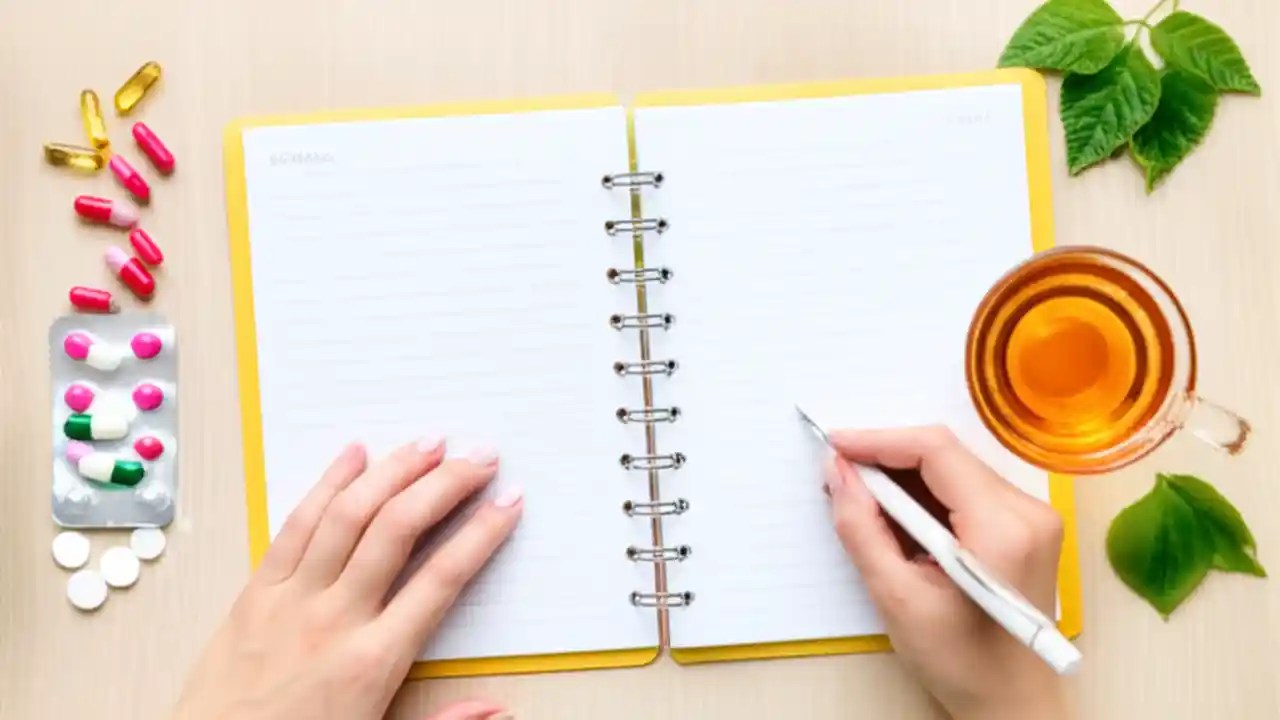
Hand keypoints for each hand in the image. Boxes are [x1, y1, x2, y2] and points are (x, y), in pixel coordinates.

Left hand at [174, 438, 521, 719]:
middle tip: (479, 458)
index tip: (508, 503)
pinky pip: (295, 526)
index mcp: (373, 662)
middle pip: (399, 530)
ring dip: (393, 471)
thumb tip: (498, 710)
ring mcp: (291, 600)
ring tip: (429, 444)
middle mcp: (334, 620)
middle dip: (446, 485)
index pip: (441, 579)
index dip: (481, 534)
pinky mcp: (255, 593)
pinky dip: (326, 484)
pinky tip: (352, 457)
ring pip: (349, 515)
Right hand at [825, 427, 1069, 719]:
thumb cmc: (962, 662)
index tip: (837, 446)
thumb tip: (839, 473)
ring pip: (955, 468)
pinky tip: (896, 512)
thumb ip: (863, 528)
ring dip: (905, 475)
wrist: (1013, 702)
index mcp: (1003, 529)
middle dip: (888, 457)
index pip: (936, 452)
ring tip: (861, 495)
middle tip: (840, 473)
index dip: (880, 441)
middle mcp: (1028, 512)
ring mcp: (1032, 517)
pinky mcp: (1026, 525)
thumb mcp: (897, 597)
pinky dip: (927, 493)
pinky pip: (967, 488)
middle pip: (946, 455)